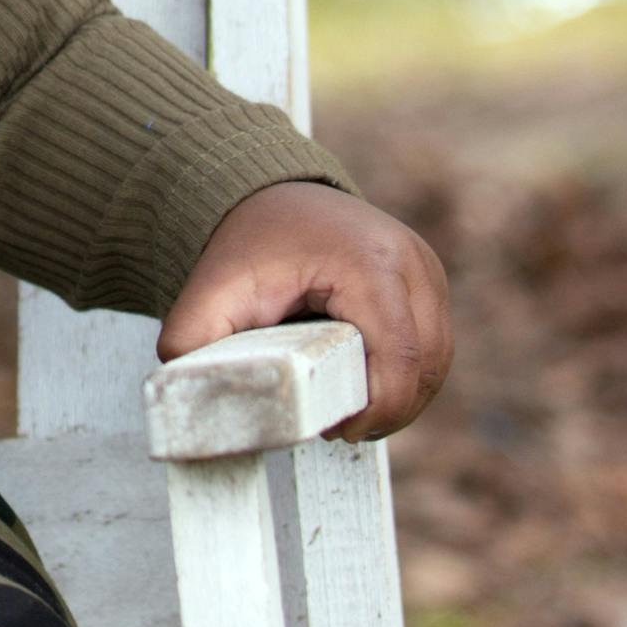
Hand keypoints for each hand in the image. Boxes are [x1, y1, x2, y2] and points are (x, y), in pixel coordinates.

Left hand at [156, 182, 450, 439]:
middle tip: (342, 430)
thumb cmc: (247, 244)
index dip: (380, 408)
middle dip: (391, 409)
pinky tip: (370, 391)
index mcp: (368, 264)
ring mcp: (427, 269)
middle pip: (427, 363)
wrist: (270, 195)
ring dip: (405, 395)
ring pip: (437, 357)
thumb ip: (192, 343)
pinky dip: (410, 374)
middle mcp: (411, 262)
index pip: (399, 357)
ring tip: (354, 415)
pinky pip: (433, 343)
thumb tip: (189, 402)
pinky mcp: (428, 280)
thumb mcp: (210, 292)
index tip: (340, 431)